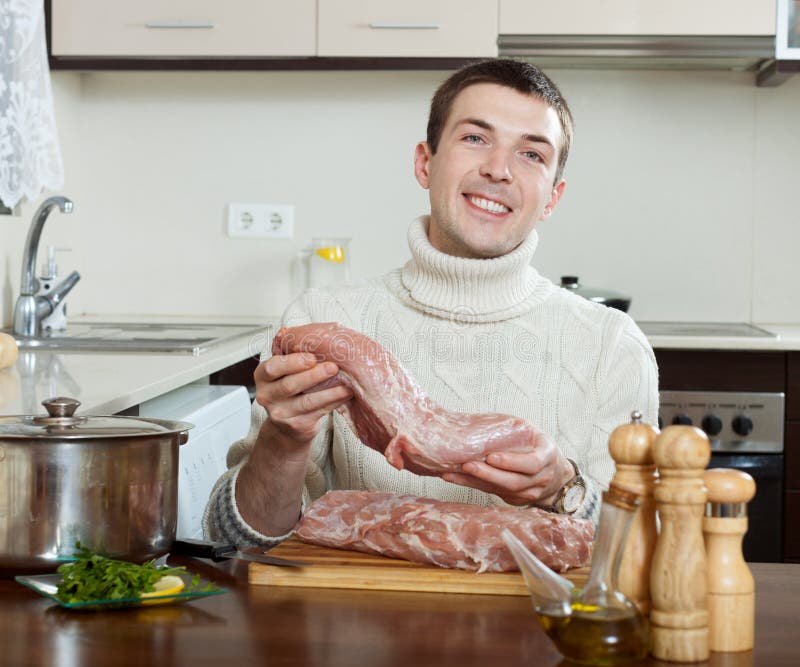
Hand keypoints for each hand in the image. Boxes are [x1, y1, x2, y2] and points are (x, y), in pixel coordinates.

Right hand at [254, 351, 353, 448]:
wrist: (286, 425)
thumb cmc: (290, 390)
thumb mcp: (284, 372)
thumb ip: (294, 356)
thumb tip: (319, 337)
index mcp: (263, 377)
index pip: (272, 368)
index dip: (292, 362)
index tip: (312, 357)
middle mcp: (268, 396)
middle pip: (290, 385)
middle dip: (314, 375)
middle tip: (333, 367)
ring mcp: (281, 413)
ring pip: (307, 401)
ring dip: (330, 391)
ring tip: (346, 383)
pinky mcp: (297, 425)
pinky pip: (319, 411)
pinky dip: (334, 401)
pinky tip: (345, 394)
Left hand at [441, 431, 574, 506]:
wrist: (555, 475)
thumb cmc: (538, 446)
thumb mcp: (533, 432)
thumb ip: (514, 430)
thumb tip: (480, 424)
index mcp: (547, 456)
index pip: (531, 463)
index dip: (511, 462)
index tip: (491, 457)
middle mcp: (541, 479)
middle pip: (514, 481)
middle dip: (488, 474)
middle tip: (467, 465)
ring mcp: (529, 493)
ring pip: (501, 490)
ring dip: (475, 482)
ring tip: (453, 473)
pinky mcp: (516, 500)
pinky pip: (494, 493)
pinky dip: (474, 485)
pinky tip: (456, 478)